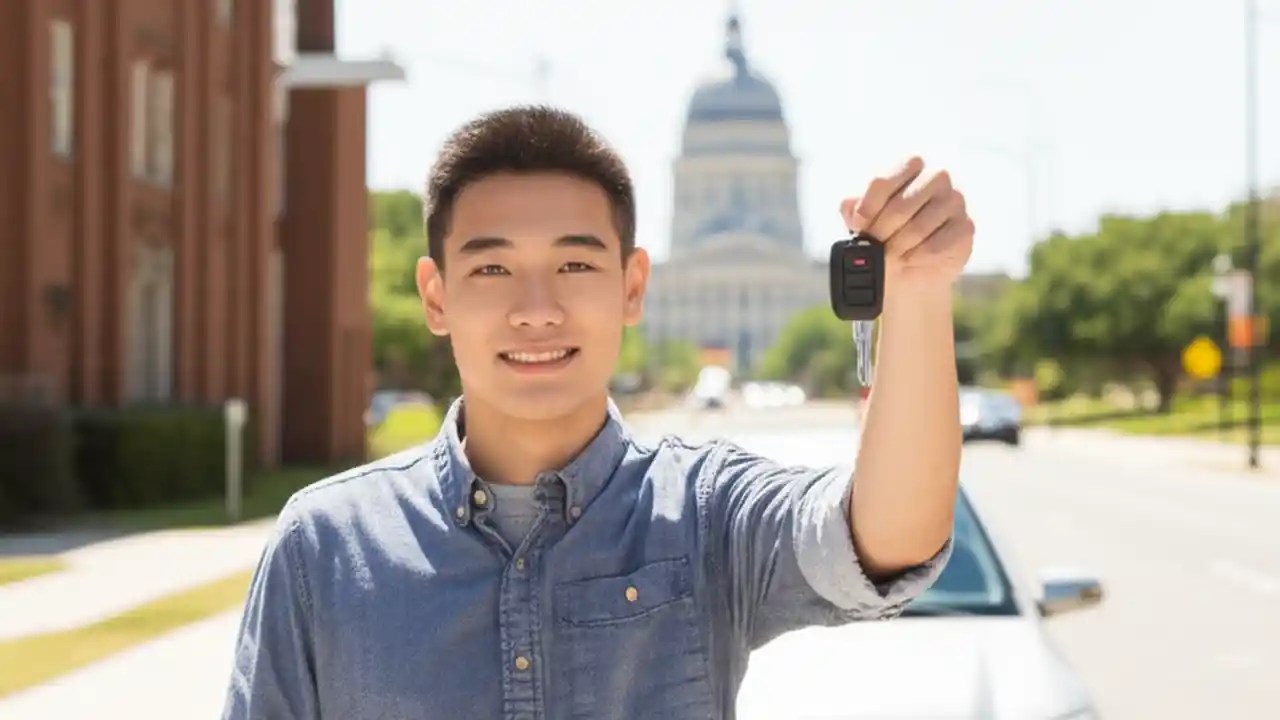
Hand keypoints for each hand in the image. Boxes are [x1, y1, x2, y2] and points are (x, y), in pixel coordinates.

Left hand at [839, 156, 973, 290]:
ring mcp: (955, 201)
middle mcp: (936, 178)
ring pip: (918, 228)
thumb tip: (849, 206)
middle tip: (875, 246)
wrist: (910, 269)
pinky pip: (936, 245)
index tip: (858, 225)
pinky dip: (916, 257)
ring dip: (898, 248)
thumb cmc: (886, 236)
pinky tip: (910, 259)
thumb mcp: (863, 222)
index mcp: (910, 167)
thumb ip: (853, 210)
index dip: (867, 205)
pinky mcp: (965, 228)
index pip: (884, 180)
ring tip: (891, 255)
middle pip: (900, 205)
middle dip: (881, 232)